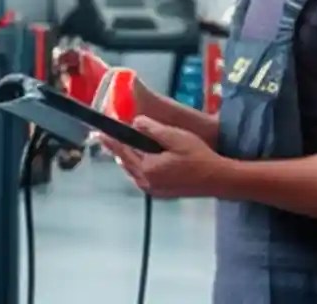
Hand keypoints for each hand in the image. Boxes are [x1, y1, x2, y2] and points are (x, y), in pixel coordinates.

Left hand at [99, 116, 226, 198]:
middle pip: (125, 162)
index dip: (111, 140)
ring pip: (132, 171)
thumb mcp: (175, 137)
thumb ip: (153, 129)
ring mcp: (153, 190)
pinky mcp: (160, 193)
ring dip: (126, 158)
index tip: (99, 132)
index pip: (123, 150)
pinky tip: (139, 160)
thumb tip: (135, 121)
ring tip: (120, 146)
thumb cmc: (198, 156)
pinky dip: (136, 168)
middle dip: (117, 149)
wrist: (218, 179)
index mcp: (147, 168)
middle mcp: (146, 182)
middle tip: (107, 137)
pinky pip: (141, 178)